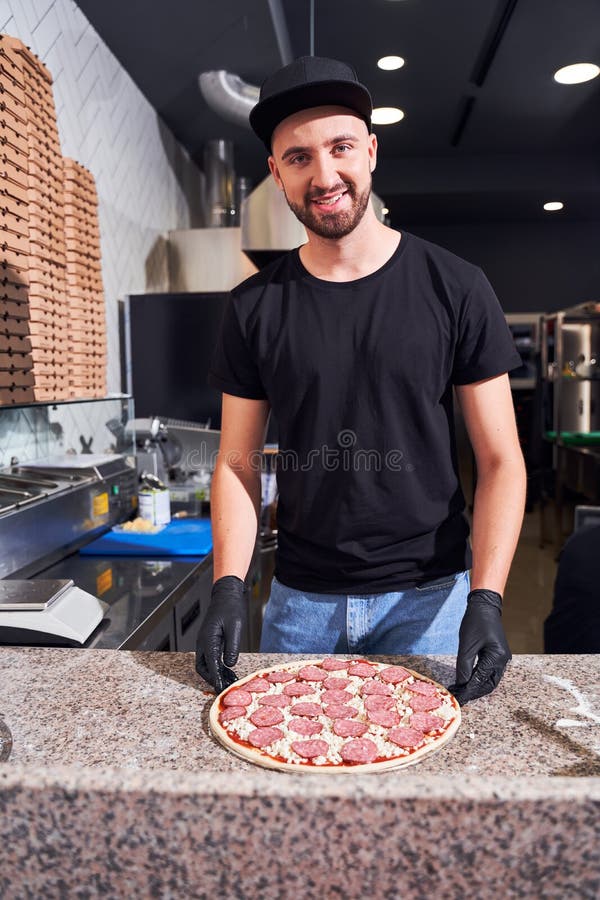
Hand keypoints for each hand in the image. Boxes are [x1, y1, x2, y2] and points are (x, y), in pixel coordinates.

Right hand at [196, 575, 246, 693]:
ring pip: (205, 663)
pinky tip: (228, 670)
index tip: (222, 689)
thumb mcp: (235, 626)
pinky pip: (210, 657)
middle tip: (224, 687)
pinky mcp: (209, 640)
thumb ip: (232, 646)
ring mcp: (205, 641)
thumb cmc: (230, 607)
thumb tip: (229, 664)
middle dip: (212, 679)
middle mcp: (203, 641)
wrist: (226, 594)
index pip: (210, 664)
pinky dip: (217, 666)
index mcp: (208, 639)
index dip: (216, 679)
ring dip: (214, 674)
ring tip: (229, 681)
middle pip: (202, 667)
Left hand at [449, 589, 510, 704]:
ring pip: (490, 680)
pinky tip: (469, 680)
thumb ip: (464, 667)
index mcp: (496, 658)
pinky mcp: (498, 655)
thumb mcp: (466, 645)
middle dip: (475, 692)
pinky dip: (479, 678)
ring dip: (477, 686)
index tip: (458, 698)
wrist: (484, 606)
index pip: (480, 681)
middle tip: (460, 697)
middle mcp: (502, 661)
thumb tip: (461, 684)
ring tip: (463, 691)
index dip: (468, 691)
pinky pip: (489, 672)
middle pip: (489, 684)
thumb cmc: (475, 622)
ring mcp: (502, 658)